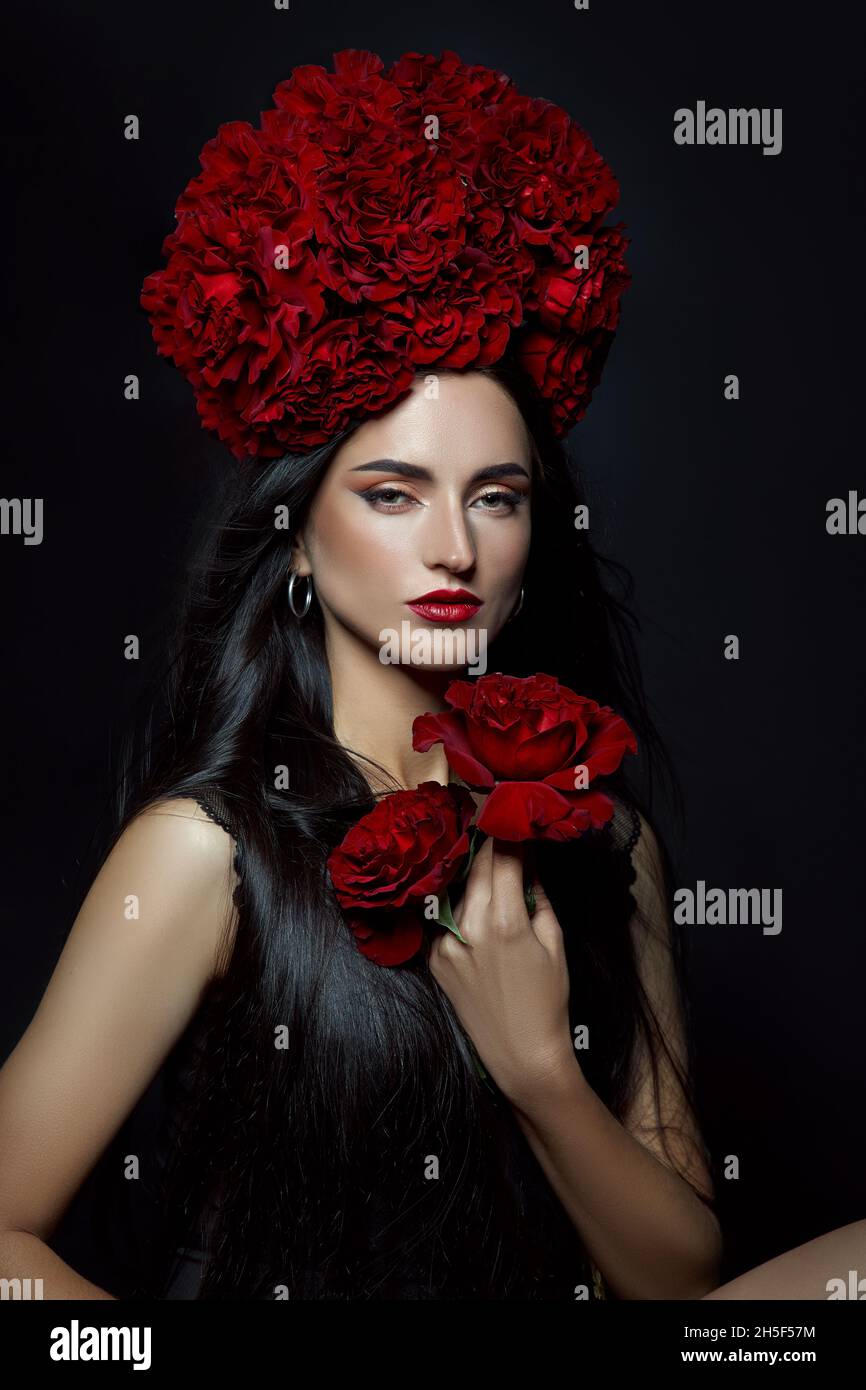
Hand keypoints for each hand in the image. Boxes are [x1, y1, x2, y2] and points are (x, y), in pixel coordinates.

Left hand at [428, 836, 577, 1106]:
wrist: (521, 1054)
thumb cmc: (548, 999)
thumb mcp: (554, 942)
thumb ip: (538, 896)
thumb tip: (529, 861)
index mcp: (504, 920)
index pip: (502, 857)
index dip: (509, 833)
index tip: (512, 817)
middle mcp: (470, 927)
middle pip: (476, 867)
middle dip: (488, 846)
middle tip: (496, 827)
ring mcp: (446, 943)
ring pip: (459, 890)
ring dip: (474, 876)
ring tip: (487, 865)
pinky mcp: (435, 959)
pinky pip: (447, 919)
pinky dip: (462, 907)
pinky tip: (476, 909)